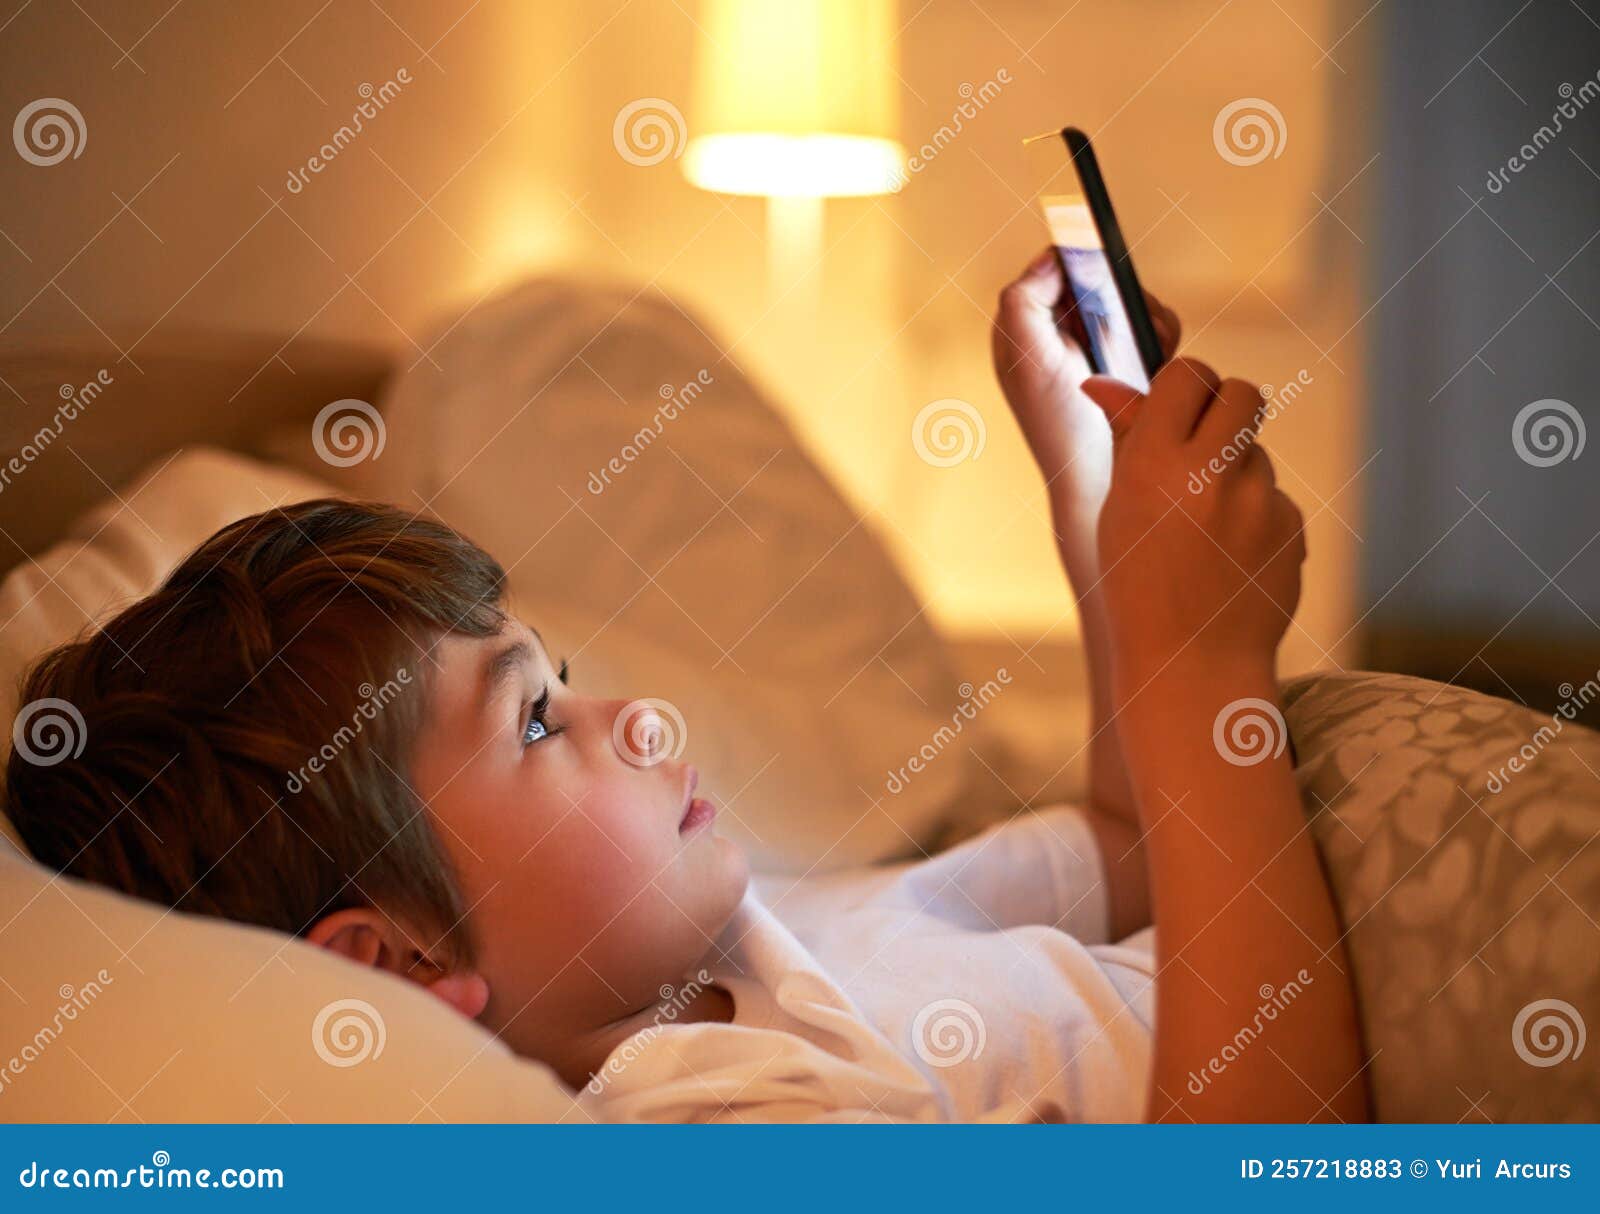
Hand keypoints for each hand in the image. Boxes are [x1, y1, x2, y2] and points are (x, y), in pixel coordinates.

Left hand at [991, 248, 1178, 577]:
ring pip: (1129, 301)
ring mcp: (1093, 347)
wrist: (1098, 482)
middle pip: (1098, 277)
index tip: (1102, 263)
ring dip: (1146, 316)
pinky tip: (1158, 359)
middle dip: (1122, 293)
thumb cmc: (1059, 428)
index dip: (1077, 259)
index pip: (1051, 266)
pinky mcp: (1125, 361)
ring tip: (1148, 344)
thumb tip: (1048, 259)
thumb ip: (1023, 304)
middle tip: (1129, 317)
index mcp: (1023, 327)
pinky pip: (1151, 327)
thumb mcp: (1028, 362)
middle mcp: (1055, 333)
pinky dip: (1161, 335)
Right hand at [1082, 358, 1304, 682]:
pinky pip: (1275, 497)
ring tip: (1205, 529)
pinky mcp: (1292, 525)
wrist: (1190, 663)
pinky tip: (1230, 558)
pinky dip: (1256, 517)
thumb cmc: (1136, 584)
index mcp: (1153, 463)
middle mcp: (1208, 473)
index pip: (1187, 375)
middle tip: (1203, 443)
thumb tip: (1103, 382)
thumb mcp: (1116, 509)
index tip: (1176, 408)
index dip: (1183, 387)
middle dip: (1224, 408)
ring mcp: (1258, 500)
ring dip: (1235, 472)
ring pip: (1257, 451)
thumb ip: (1125, 440)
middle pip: (1240, 392)